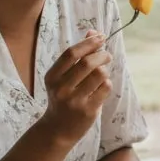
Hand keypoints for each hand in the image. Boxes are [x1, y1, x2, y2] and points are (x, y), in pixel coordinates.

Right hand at [40, 32, 112, 147]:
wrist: (57, 130)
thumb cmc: (64, 97)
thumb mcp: (64, 76)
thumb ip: (78, 55)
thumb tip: (93, 31)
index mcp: (52, 76)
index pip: (71, 53)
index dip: (88, 42)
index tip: (101, 37)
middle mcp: (60, 88)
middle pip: (87, 62)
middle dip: (102, 55)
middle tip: (107, 55)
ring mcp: (73, 101)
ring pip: (99, 74)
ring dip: (105, 70)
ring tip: (102, 73)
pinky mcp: (87, 110)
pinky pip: (105, 88)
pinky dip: (107, 84)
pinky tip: (101, 87)